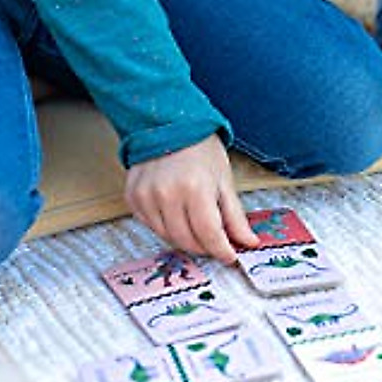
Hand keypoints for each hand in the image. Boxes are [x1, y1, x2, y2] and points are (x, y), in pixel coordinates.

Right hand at [124, 133, 259, 263]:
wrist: (170, 125)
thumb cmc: (201, 150)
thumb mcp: (224, 179)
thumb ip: (235, 216)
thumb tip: (248, 242)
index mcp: (196, 188)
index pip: (209, 234)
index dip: (222, 250)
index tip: (230, 257)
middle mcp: (167, 195)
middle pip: (187, 240)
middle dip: (205, 247)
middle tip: (215, 242)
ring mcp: (146, 197)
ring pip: (168, 237)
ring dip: (185, 238)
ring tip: (196, 224)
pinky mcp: (133, 197)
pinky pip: (150, 226)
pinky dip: (165, 227)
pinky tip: (176, 213)